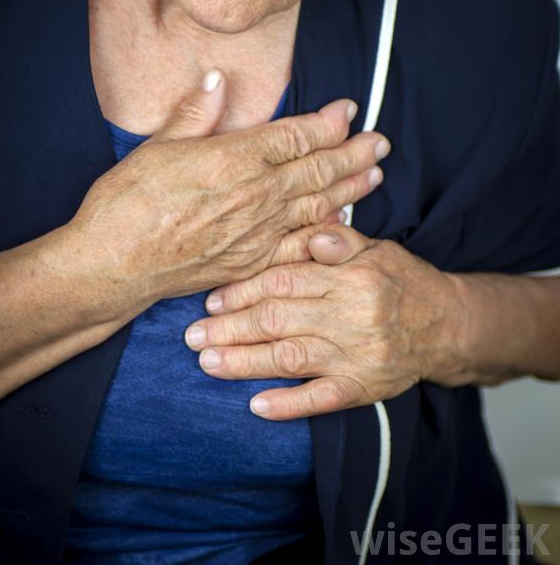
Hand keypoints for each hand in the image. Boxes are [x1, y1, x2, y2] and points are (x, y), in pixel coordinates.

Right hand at [65, 70, 389, 319]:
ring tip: (376, 174)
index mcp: (235, 159)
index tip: (349, 111)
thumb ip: (195, 115)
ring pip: (318, 205)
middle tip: (380, 142)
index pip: (295, 136)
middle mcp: (256, 195)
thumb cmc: (127, 203)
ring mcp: (258, 232)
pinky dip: (326, 232)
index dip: (327, 123)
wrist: (114, 265)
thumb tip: (217, 81)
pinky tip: (344, 223)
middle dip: (352, 153)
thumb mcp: (156, 147)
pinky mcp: (251, 261)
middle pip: (317, 169)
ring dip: (351, 188)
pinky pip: (300, 244)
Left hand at [184, 225, 465, 419]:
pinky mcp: (365, 387)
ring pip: (291, 359)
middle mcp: (353, 316)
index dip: (244, 289)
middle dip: (230, 328)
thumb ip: (341, 240)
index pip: (285, 281)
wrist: (447, 325)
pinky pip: (321, 399)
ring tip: (208, 363)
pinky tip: (256, 406)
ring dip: (245, 363)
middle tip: (193, 336)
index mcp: (352, 276)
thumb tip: (314, 232)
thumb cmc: (401, 281)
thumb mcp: (377, 248)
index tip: (211, 297)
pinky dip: (288, 404)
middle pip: (279, 321)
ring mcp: (358, 355)